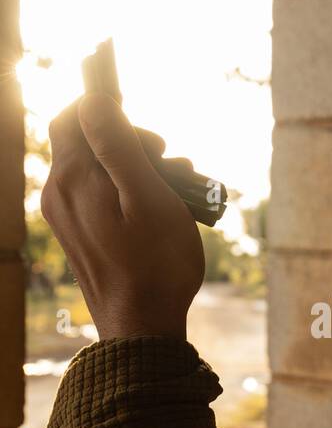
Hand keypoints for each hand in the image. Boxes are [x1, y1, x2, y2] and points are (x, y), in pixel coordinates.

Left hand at [41, 94, 204, 339]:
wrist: (142, 328)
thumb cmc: (154, 264)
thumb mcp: (147, 196)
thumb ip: (118, 145)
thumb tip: (93, 99)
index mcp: (72, 180)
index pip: (72, 117)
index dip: (106, 109)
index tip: (146, 127)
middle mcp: (59, 195)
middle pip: (86, 143)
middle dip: (132, 142)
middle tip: (171, 162)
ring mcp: (66, 217)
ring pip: (97, 171)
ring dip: (136, 168)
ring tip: (177, 187)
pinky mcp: (78, 235)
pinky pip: (98, 196)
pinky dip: (127, 191)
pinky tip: (160, 208)